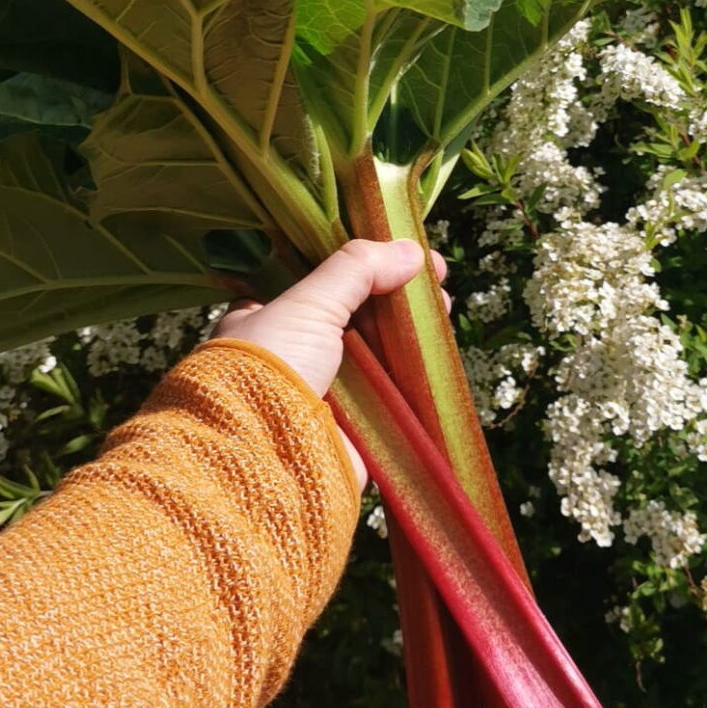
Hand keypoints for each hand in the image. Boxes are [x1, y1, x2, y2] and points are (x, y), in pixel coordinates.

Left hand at [212, 239, 447, 489]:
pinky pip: (388, 394)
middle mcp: (291, 354)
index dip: (363, 264)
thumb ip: (356, 270)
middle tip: (434, 280)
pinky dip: (413, 375)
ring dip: (409, 333)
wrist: (265, 457)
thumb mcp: (307, 303)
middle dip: (394, 295)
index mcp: (265, 319)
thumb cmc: (268, 367)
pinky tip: (436, 354)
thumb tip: (410, 250)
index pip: (319, 281)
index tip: (402, 251)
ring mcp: (323, 392)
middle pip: (354, 315)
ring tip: (442, 311)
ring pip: (375, 353)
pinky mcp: (351, 426)